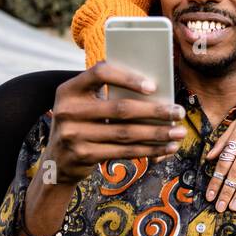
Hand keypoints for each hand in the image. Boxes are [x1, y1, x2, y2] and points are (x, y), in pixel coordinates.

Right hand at [42, 60, 186, 185]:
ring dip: (158, 133)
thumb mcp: (84, 104)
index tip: (153, 86)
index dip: (128, 77)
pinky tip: (166, 148)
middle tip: (179, 112)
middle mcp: (67, 111)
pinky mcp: (82, 156)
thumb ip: (108, 95)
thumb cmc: (83, 124)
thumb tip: (157, 92)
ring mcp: (72, 135)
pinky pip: (123, 151)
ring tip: (179, 132)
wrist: (56, 162)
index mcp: (69, 89)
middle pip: (120, 109)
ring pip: (126, 133)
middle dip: (156, 111)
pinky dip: (149, 150)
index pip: (100, 73)